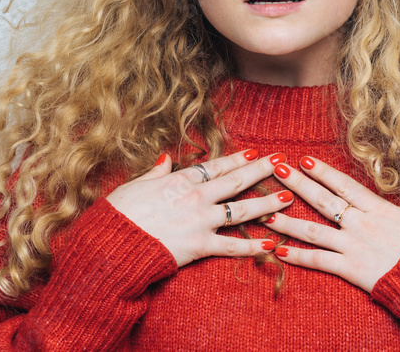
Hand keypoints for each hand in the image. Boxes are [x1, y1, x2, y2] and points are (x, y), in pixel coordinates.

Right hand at [106, 149, 293, 267]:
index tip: (256, 153)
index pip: (217, 166)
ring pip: (241, 210)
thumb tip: (165, 158)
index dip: (238, 159)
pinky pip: (232, 246)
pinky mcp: (200, 246)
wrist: (112, 244)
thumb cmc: (119, 214)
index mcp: (180, 180)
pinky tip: (272, 244)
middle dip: (261, 171)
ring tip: (287, 197)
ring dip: (266, 204)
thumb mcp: (134, 184)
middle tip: (282, 163)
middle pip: (236, 181)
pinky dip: (253, 246)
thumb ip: (155, 172)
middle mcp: (196, 197)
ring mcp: (200, 221)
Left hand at [265, 155, 399, 293]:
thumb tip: (388, 198)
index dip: (323, 171)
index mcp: (378, 208)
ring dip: (287, 222)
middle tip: (276, 171)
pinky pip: (319, 261)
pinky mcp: (352, 269)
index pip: (344, 185)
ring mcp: (355, 246)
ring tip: (265, 214)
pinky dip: (298, 256)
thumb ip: (396, 208)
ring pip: (313, 231)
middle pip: (323, 200)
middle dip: (297, 184)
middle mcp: (362, 223)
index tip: (304, 159)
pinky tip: (279, 251)